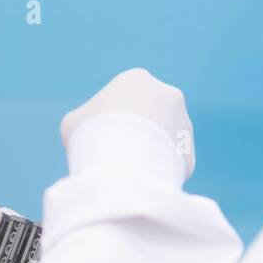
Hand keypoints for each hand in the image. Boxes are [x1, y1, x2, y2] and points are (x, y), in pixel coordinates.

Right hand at [59, 68, 194, 178]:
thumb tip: (91, 134)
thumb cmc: (92, 136)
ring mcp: (183, 126)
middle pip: (148, 118)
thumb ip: (86, 122)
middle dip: (135, 134)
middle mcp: (168, 96)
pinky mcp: (188, 156)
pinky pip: (168, 167)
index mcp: (138, 80)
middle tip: (116, 154)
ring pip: (161, 143)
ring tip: (128, 170)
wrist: (121, 165)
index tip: (100, 135)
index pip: (125, 100)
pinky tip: (141, 182)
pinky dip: (156, 175)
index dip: (110, 119)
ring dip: (148, 154)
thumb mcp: (74, 123)